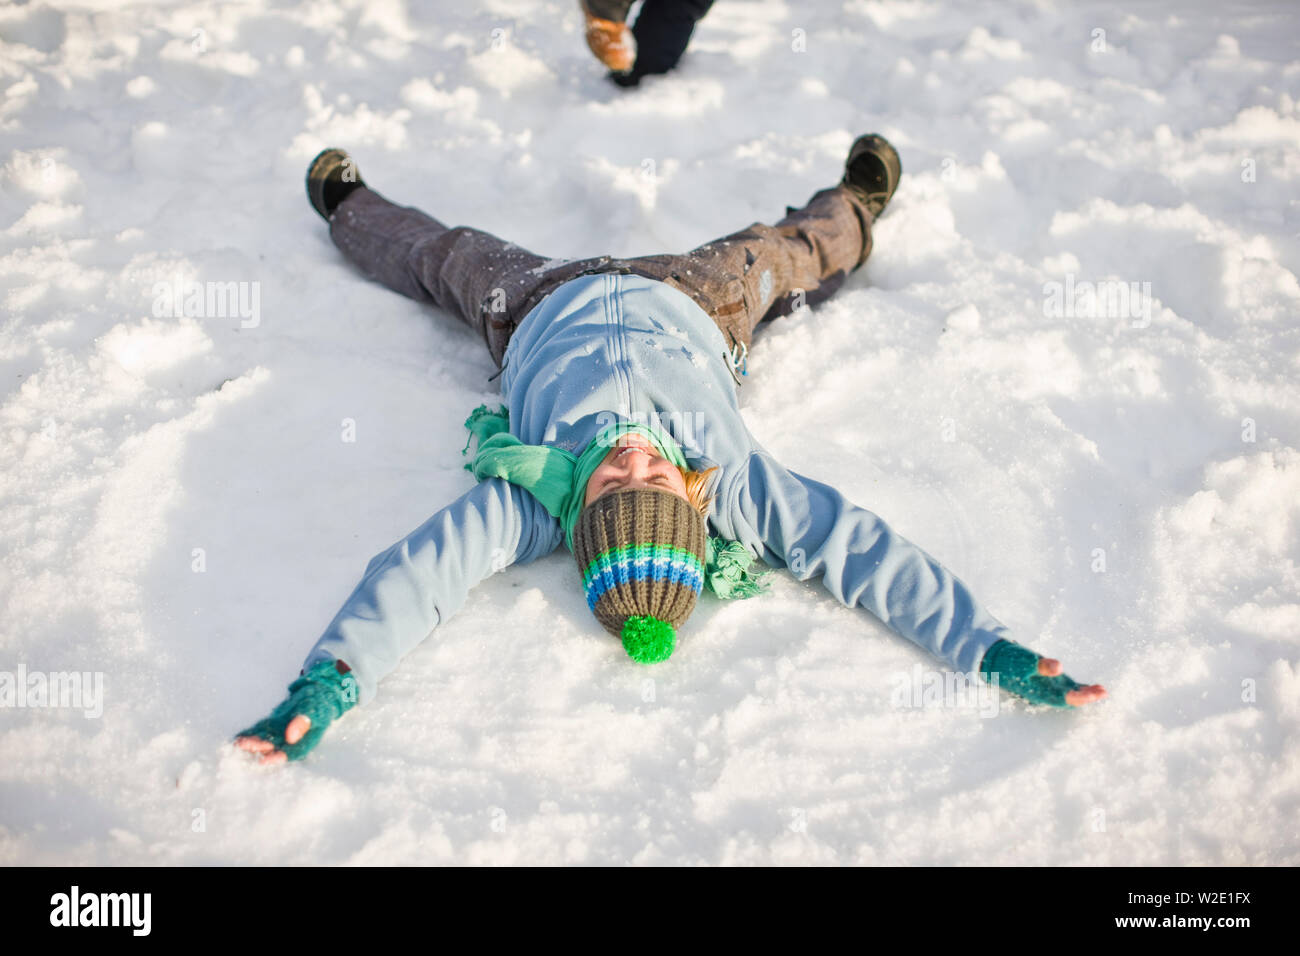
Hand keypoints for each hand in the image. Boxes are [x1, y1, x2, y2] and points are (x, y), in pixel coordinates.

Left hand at [232, 659, 356, 763]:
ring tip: (238, 743)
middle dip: (259, 749)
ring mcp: (283, 733)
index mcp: (306, 740)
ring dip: (252, 743)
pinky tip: (239, 737)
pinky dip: (251, 734)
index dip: (277, 758)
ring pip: (266, 741)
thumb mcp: (315, 709)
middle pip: (275, 748)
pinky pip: (262, 731)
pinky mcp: (275, 725)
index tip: (263, 761)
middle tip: (245, 747)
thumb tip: (291, 737)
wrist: (317, 691)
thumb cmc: (320, 701)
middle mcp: (293, 741)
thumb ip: (303, 722)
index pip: (291, 753)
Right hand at [979, 639, 1106, 708]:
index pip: (1062, 698)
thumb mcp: (1023, 661)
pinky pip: (1070, 688)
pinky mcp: (1052, 682)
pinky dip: (1083, 688)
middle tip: (1103, 693)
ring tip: (1103, 691)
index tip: (1092, 695)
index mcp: (1039, 692)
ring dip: (1088, 694)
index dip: (1078, 698)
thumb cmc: (1010, 662)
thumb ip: (1041, 665)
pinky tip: (1095, 687)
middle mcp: (1046, 693)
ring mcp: (1050, 688)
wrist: (999, 662)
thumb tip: (1059, 667)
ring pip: (1072, 695)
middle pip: (1070, 700)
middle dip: (1087, 698)